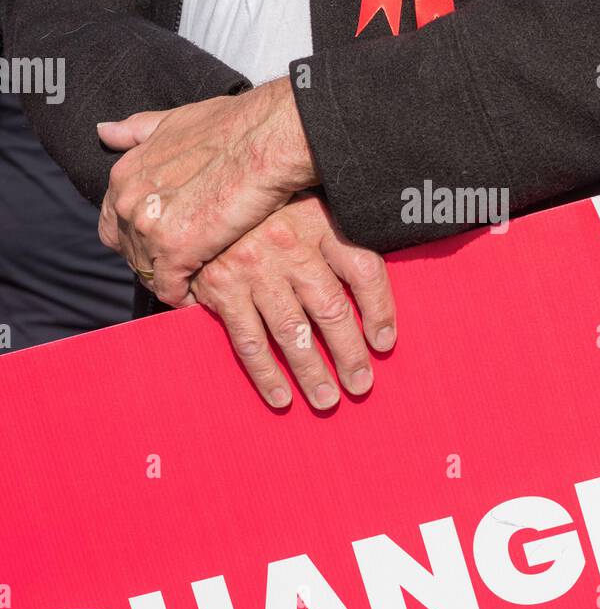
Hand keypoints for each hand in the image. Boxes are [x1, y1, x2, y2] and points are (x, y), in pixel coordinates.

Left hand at [98, 78, 315, 305]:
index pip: (114, 223)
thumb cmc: (233, 126)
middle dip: (153, 261)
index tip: (165, 243)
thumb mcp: (173, 120)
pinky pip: (169, 289)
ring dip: (171, 280)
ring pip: (148, 272)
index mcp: (126, 173)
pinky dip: (185, 296)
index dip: (139, 237)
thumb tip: (104, 131)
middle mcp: (129, 201)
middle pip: (129, 252)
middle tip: (185, 266)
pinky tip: (203, 294)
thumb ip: (137, 131)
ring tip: (198, 281)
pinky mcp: (175, 250)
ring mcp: (149, 227)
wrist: (267, 139)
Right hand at [189, 194, 396, 409]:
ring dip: (312, 372)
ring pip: (292, 332)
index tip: (385, 344)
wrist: (205, 207)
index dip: (380, 310)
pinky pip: (250, 342)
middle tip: (360, 385)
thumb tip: (376, 300)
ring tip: (327, 400)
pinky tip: (282, 398)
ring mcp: (254, 267)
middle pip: (330, 307)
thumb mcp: (308, 213)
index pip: (363, 269)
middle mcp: (289, 244)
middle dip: (349, 354)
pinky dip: (267, 375)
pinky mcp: (223, 289)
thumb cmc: (269, 217)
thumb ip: (338, 243)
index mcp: (319, 222)